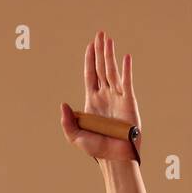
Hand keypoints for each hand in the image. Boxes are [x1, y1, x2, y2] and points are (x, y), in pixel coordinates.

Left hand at [60, 28, 141, 161]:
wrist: (115, 159)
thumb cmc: (97, 150)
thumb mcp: (75, 137)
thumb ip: (67, 122)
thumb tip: (63, 105)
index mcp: (92, 101)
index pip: (90, 75)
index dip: (89, 60)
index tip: (90, 45)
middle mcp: (105, 96)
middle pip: (102, 68)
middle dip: (100, 51)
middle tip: (100, 33)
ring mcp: (117, 97)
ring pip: (112, 71)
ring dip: (109, 55)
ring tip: (107, 39)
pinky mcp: (128, 102)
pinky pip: (127, 82)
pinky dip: (126, 69)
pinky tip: (126, 57)